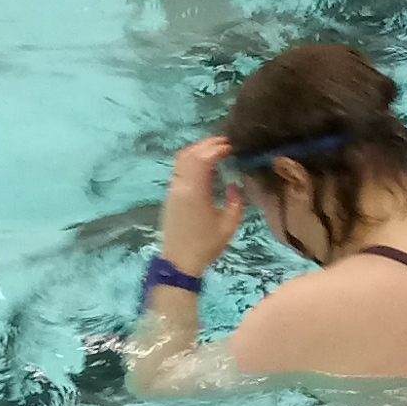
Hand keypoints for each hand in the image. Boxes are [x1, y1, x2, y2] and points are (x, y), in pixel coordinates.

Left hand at [158, 136, 244, 278]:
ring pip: (181, 160)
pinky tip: (203, 166)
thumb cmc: (206, 246)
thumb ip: (236, 202)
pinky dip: (191, 161)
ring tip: (214, 151)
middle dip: (206, 144)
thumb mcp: (229, 225)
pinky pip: (179, 170)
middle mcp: (181, 186)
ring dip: (197, 151)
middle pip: (189, 154)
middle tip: (223, 143)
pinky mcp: (170, 196)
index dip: (216, 148)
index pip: (202, 159)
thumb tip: (234, 186)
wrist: (179, 262)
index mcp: (195, 192)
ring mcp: (173, 190)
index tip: (230, 147)